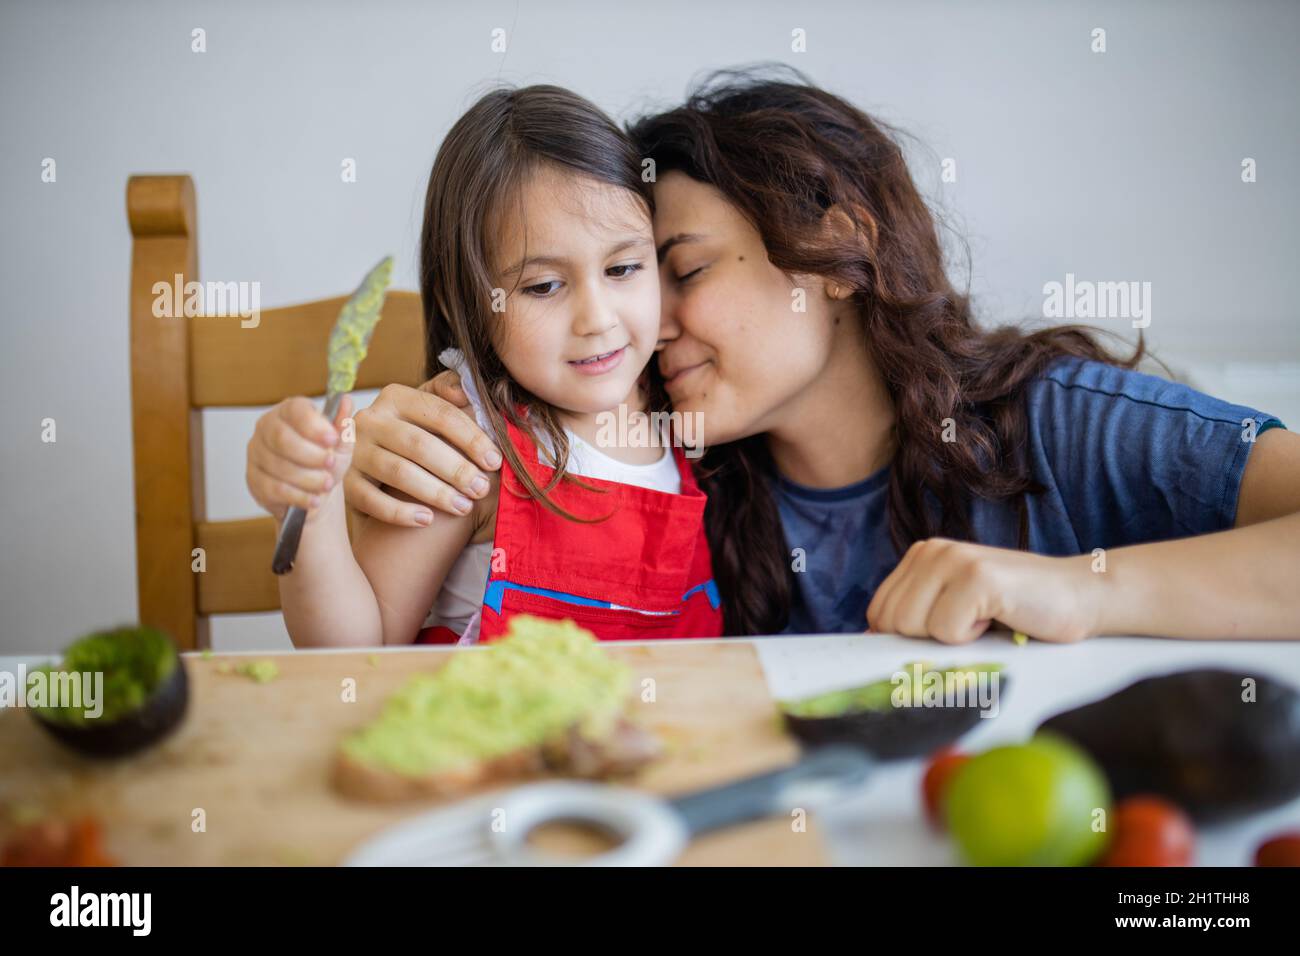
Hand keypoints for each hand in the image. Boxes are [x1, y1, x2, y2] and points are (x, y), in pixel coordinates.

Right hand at [246, 395, 353, 523]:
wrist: (317, 491)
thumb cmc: (328, 460)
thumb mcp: (341, 443)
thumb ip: (342, 425)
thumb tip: (346, 400)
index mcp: (289, 411)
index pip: (295, 410)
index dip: (314, 426)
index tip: (332, 440)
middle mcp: (267, 428)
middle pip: (282, 438)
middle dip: (311, 455)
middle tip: (331, 464)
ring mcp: (256, 454)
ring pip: (278, 466)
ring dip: (308, 478)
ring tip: (327, 484)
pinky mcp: (253, 480)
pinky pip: (274, 489)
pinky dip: (298, 496)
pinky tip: (313, 499)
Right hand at [342, 371, 501, 525]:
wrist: (372, 466)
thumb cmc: (414, 435)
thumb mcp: (428, 409)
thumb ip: (448, 392)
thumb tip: (462, 393)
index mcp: (396, 397)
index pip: (440, 414)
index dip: (471, 438)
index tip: (494, 461)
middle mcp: (370, 420)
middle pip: (419, 444)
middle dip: (456, 469)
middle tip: (482, 489)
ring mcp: (353, 452)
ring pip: (398, 472)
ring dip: (435, 492)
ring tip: (464, 507)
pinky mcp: (344, 482)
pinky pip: (371, 500)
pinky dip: (400, 512)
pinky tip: (427, 520)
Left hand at [865, 538, 1101, 643]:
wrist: (1080, 597)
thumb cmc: (1017, 611)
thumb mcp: (955, 607)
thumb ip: (916, 616)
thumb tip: (870, 640)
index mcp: (920, 557)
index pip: (878, 613)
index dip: (907, 638)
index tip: (947, 631)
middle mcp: (931, 551)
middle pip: (892, 623)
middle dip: (930, 638)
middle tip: (972, 624)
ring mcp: (953, 560)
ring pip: (914, 627)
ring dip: (953, 638)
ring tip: (985, 618)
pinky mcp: (977, 577)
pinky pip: (946, 631)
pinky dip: (974, 637)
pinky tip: (999, 617)